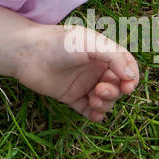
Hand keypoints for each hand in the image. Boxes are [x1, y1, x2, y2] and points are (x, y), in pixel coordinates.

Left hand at [11, 23, 139, 122]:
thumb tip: (132, 76)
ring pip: (105, 100)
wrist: (26, 54)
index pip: (127, 66)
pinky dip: (95, 115)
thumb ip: (114, 57)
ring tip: (93, 100)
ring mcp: (84, 83)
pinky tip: (93, 115)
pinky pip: (89, 110)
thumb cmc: (58, 43)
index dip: (132, 78)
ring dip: (105, 104)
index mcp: (103, 52)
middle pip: (118, 86)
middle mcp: (95, 68)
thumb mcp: (90, 44)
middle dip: (114, 92)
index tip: (127, 87)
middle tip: (100, 91)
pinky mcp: (71, 96)